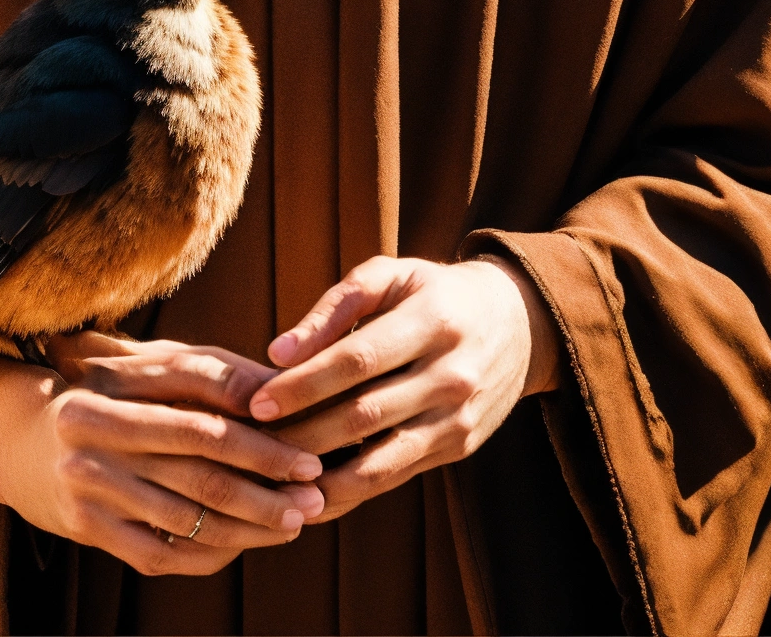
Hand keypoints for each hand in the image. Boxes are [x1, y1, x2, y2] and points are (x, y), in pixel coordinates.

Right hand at [0, 338, 324, 576]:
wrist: (14, 442)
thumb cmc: (97, 395)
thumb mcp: (137, 372)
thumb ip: (199, 377)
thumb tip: (273, 391)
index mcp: (112, 389)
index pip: (201, 414)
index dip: (259, 437)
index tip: (307, 451)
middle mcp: (95, 436)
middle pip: (198, 466)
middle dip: (265, 485)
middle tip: (314, 494)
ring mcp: (88, 486)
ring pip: (185, 514)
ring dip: (246, 524)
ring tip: (292, 522)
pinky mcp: (85, 529)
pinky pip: (158, 551)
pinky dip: (204, 553)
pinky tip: (241, 548)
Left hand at [243, 256, 556, 522]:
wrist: (517, 323)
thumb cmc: (432, 292)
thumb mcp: (391, 276)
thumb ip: (335, 306)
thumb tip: (278, 351)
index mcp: (432, 320)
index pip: (358, 359)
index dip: (305, 383)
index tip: (259, 401)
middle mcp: (451, 373)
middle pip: (365, 414)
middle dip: (303, 434)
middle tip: (253, 446)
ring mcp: (458, 418)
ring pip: (382, 461)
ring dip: (324, 477)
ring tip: (275, 481)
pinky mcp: (458, 447)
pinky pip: (397, 476)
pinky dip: (352, 490)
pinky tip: (313, 494)